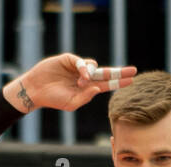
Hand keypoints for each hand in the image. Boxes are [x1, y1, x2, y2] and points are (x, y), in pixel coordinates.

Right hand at [5, 53, 137, 113]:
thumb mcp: (72, 103)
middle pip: (106, 73)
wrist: (36, 90)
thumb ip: (86, 97)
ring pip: (93, 66)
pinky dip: (84, 67)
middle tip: (133, 70)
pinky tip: (82, 76)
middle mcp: (85, 77)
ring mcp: (77, 68)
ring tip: (81, 83)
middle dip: (119, 72)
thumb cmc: (54, 99)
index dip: (120, 82)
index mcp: (88, 88)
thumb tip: (99, 88)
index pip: (108, 84)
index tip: (132, 80)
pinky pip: (81, 61)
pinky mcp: (68, 60)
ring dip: (91, 75)